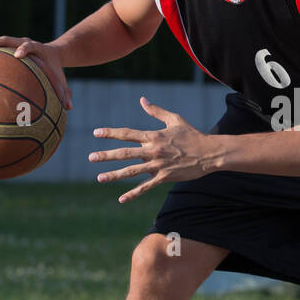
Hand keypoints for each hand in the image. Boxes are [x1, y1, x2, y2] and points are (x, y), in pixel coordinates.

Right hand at [0, 36, 71, 110]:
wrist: (53, 53)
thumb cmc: (55, 69)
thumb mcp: (60, 79)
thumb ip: (64, 92)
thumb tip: (69, 109)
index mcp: (38, 49)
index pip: (30, 45)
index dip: (24, 49)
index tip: (18, 55)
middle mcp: (24, 43)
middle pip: (8, 39)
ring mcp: (15, 43)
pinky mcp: (8, 46)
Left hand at [89, 97, 213, 201]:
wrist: (209, 153)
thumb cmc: (192, 135)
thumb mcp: (174, 120)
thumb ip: (156, 111)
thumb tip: (142, 100)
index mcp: (154, 136)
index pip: (127, 134)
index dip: (111, 133)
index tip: (96, 133)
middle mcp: (153, 150)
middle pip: (125, 153)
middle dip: (106, 155)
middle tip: (91, 157)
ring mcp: (158, 165)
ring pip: (131, 171)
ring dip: (114, 174)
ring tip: (99, 178)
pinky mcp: (164, 177)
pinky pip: (146, 187)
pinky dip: (133, 193)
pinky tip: (121, 199)